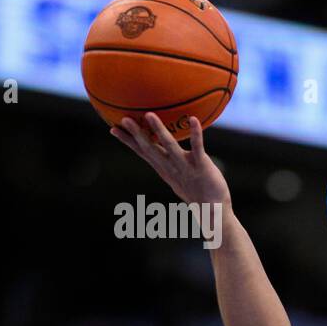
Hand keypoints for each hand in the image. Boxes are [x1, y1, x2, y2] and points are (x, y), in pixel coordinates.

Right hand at [111, 113, 230, 207]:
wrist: (213, 210)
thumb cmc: (196, 192)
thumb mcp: (177, 177)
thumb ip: (169, 164)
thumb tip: (162, 154)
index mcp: (164, 168)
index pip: (143, 152)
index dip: (128, 141)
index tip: (112, 128)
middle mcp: (171, 166)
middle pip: (150, 148)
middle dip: (137, 134)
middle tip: (124, 118)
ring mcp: (186, 166)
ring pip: (170, 146)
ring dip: (159, 131)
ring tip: (149, 115)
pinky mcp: (202, 165)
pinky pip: (197, 147)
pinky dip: (195, 133)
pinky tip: (193, 119)